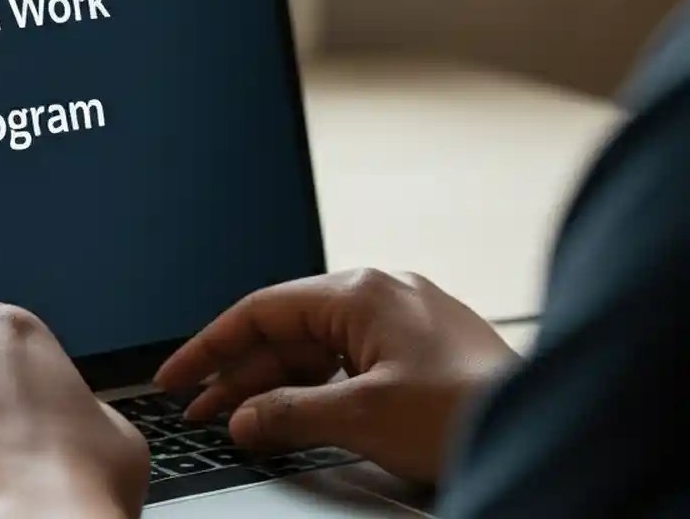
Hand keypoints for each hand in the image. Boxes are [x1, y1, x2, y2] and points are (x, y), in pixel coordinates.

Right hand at [155, 268, 515, 483]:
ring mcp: (403, 324)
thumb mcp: (361, 415)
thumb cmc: (469, 410)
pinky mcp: (420, 354)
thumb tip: (242, 417)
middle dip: (240, 373)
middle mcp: (382, 296)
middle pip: (287, 331)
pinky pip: (348, 364)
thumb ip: (288, 414)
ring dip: (276, 386)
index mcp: (362, 291)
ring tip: (239, 421)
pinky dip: (315, 391)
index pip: (262, 310)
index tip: (177, 376)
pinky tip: (295, 418)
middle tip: (201, 411)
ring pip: (317, 350)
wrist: (546, 430)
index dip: (210, 346)